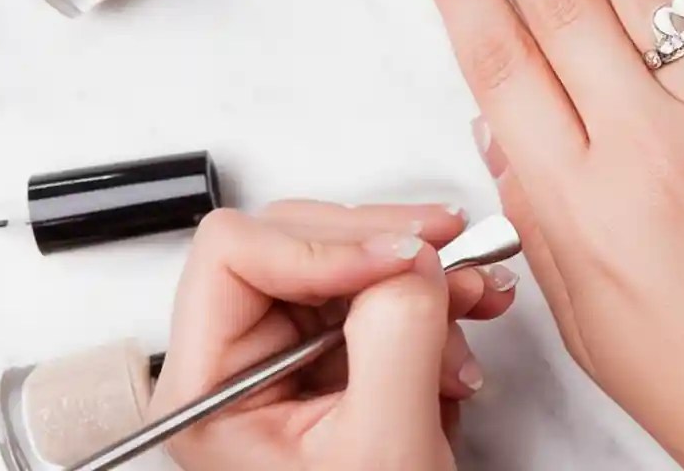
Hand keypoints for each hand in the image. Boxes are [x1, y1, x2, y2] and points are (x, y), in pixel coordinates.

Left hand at [148, 202, 517, 470]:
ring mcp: (286, 353)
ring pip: (346, 258)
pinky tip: (466, 321)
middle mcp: (236, 361)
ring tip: (475, 303)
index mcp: (209, 388)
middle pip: (294, 239)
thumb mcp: (386, 444)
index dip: (325, 244)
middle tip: (452, 258)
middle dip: (387, 250)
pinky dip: (431, 296)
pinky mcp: (333, 353)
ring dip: (422, 275)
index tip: (402, 259)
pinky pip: (378, 288)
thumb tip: (412, 257)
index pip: (235, 254)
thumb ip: (396, 339)